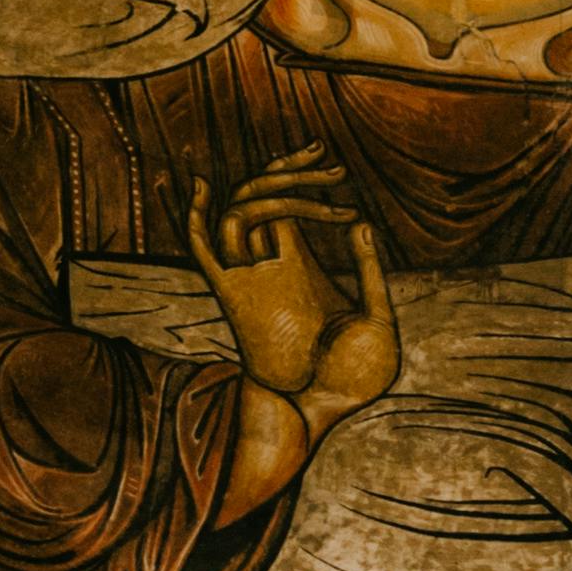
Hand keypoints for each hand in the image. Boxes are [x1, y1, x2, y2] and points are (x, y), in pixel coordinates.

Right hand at [186, 156, 397, 434]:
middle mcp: (272, 265)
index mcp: (302, 266)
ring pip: (241, 208)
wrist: (326, 412)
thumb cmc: (356, 376)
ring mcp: (252, 277)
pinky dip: (195, 216)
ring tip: (316, 177)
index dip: (300, 173)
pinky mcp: (233, 295)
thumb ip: (368, 271)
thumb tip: (360, 220)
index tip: (329, 161)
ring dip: (272, 184)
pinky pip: (202, 248)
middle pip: (263, 195)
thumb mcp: (376, 316)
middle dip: (290, 168)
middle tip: (326, 157)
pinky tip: (201, 186)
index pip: (288, 202)